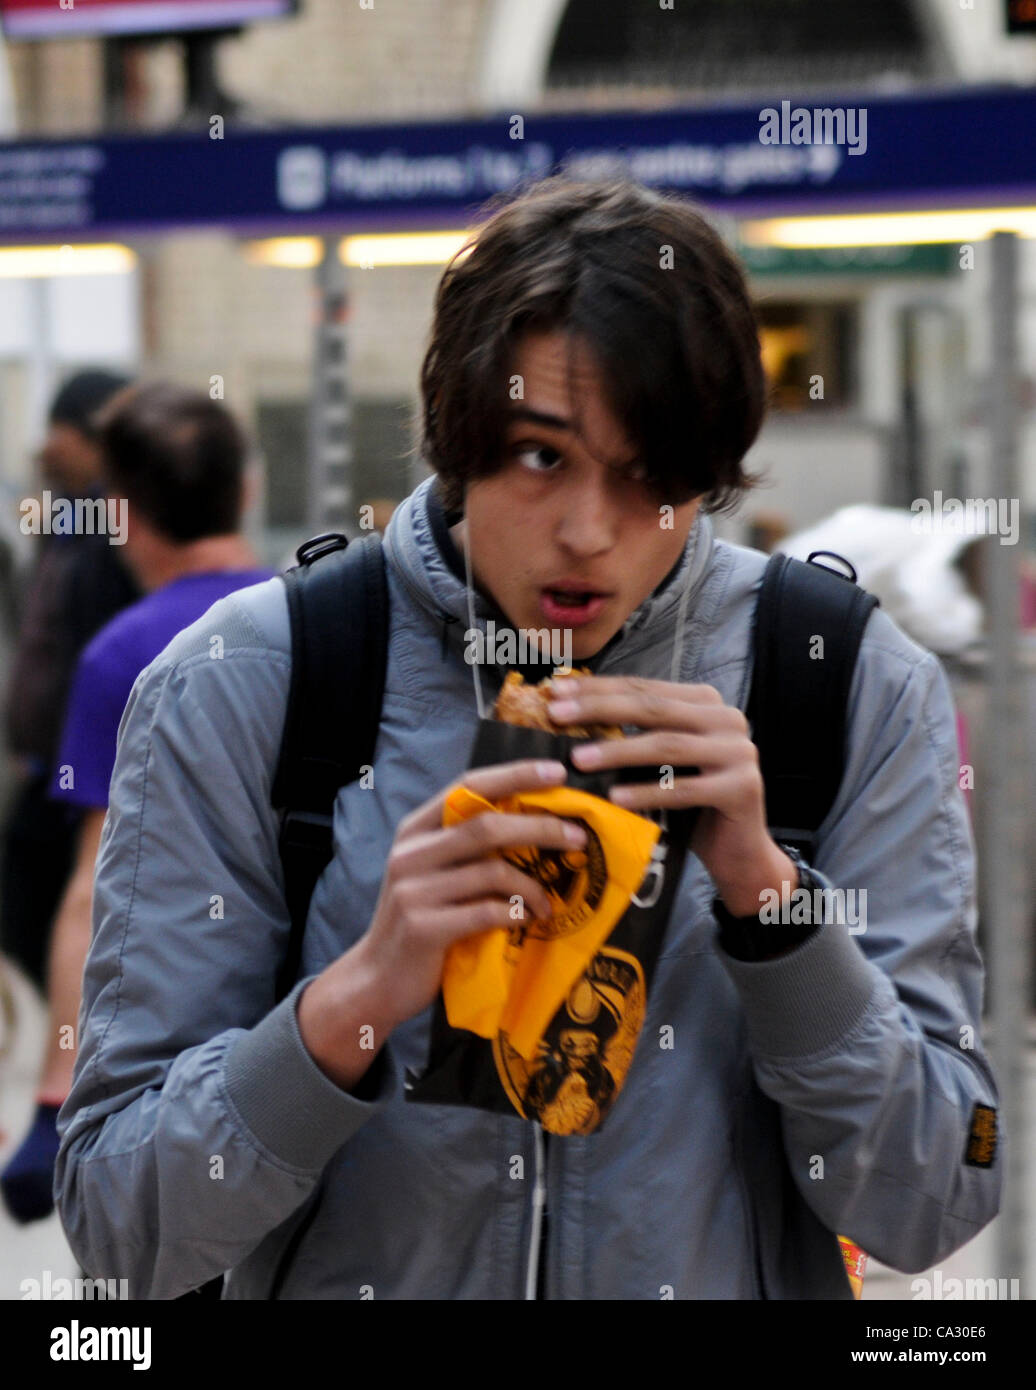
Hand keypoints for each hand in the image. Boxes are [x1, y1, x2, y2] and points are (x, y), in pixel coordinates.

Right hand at [298, 759, 585, 1089]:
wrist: (378, 978)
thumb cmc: (420, 919)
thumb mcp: (434, 872)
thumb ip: (466, 845)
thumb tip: (535, 819)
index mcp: (415, 829)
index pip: (468, 786)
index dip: (515, 775)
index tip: (558, 773)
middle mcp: (410, 853)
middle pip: (487, 826)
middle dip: (541, 827)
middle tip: (578, 837)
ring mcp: (414, 890)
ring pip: (492, 871)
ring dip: (533, 886)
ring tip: (549, 902)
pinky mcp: (424, 927)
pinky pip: (486, 912)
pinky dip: (516, 913)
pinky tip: (526, 919)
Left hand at [546, 675, 796, 915]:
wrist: (737, 851)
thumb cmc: (689, 804)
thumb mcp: (661, 760)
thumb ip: (634, 733)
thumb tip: (568, 711)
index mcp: (706, 702)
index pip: (644, 688)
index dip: (599, 688)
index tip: (555, 690)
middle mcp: (727, 718)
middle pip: (653, 709)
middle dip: (600, 709)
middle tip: (556, 715)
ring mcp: (739, 752)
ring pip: (667, 745)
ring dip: (618, 752)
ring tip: (578, 759)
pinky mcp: (743, 788)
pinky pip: (685, 789)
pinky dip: (646, 792)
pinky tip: (614, 798)